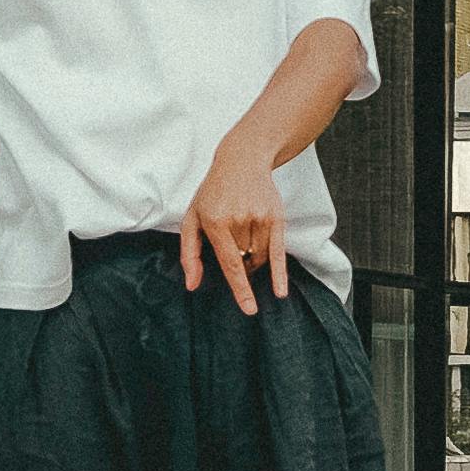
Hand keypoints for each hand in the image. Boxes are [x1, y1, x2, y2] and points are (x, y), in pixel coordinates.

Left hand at [179, 135, 289, 311]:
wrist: (242, 162)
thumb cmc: (212, 194)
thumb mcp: (192, 219)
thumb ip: (189, 253)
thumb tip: (192, 285)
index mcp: (215, 221)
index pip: (230, 262)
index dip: (240, 287)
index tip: (248, 308)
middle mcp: (239, 220)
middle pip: (244, 261)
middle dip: (239, 265)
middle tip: (233, 249)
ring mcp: (260, 218)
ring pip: (260, 257)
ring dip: (253, 262)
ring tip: (245, 244)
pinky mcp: (276, 217)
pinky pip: (279, 251)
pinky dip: (278, 272)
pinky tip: (279, 291)